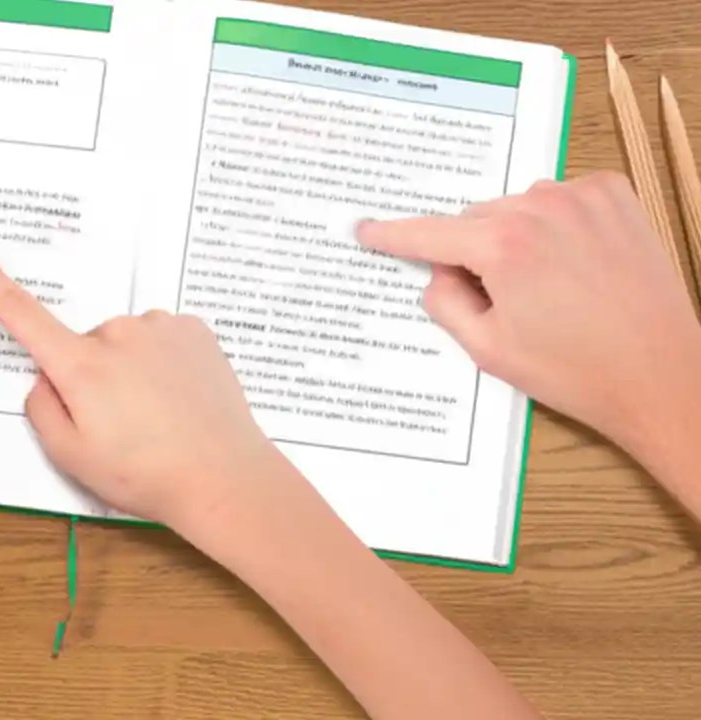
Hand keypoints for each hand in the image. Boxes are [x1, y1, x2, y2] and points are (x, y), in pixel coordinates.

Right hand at [0, 249, 284, 526]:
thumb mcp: (71, 457)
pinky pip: (161, 339)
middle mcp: (117, 334)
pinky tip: (178, 399)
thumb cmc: (144, 475)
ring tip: (156, 417)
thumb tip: (44, 378)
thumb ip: (42, 409)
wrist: (223, 478)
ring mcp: (159, 327)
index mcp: (80, 367)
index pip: (24, 317)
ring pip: (126, 342)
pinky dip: (163, 363)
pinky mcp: (194, 329)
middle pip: (85, 345)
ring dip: (131, 369)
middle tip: (120, 424)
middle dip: (91, 376)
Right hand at [356, 173, 700, 452]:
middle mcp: (541, 209)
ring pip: (516, 206)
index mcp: (502, 246)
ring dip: (514, 236)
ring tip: (545, 288)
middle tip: (497, 301)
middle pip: (473, 219)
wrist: (660, 375)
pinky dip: (553, 223)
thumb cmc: (578, 370)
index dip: (392, 235)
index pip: (427, 234)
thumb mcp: (487, 349)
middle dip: (472, 252)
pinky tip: (571, 264)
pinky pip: (559, 198)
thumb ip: (444, 302)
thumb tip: (438, 273)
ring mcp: (582, 197)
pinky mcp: (614, 197)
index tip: (366, 229)